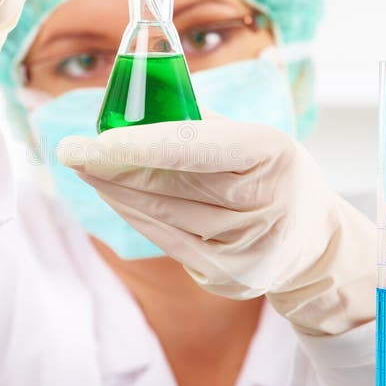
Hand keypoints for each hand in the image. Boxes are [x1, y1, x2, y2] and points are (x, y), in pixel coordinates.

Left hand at [58, 119, 375, 335]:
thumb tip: (135, 109)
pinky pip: (163, 238)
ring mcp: (242, 249)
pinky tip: (111, 193)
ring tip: (84, 165)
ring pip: (159, 213)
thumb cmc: (277, 177)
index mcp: (273, 154)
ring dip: (114, 189)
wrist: (315, 247)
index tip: (95, 140)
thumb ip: (202, 125)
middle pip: (169, 184)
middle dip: (111, 166)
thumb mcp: (260, 139)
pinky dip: (132, 213)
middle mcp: (260, 206)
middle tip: (70, 149)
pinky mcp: (223, 276)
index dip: (141, 145)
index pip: (196, 147)